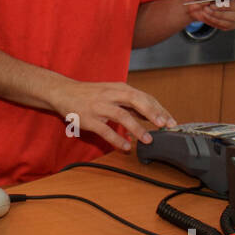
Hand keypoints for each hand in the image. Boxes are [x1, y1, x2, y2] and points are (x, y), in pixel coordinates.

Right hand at [50, 79, 176, 152]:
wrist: (63, 92)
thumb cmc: (91, 94)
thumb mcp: (112, 93)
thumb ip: (130, 103)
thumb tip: (150, 115)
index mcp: (120, 88)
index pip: (144, 97)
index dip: (159, 109)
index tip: (171, 121)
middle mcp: (111, 95)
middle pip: (136, 101)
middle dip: (152, 113)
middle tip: (165, 126)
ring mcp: (100, 107)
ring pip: (122, 116)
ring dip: (137, 128)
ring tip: (148, 140)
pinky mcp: (89, 119)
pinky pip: (105, 130)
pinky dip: (116, 139)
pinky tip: (126, 146)